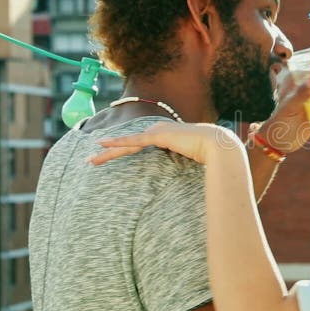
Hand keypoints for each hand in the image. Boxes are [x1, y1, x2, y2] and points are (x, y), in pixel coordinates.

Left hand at [89, 122, 239, 164]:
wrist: (217, 146)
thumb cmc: (207, 155)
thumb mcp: (190, 161)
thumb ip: (181, 164)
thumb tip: (180, 180)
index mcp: (164, 136)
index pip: (138, 144)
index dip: (122, 150)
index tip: (108, 156)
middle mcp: (158, 130)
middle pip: (128, 143)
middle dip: (109, 152)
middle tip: (91, 160)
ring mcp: (158, 131)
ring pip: (127, 143)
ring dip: (109, 151)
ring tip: (92, 158)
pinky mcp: (159, 135)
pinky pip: (134, 141)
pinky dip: (119, 143)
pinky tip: (105, 145)